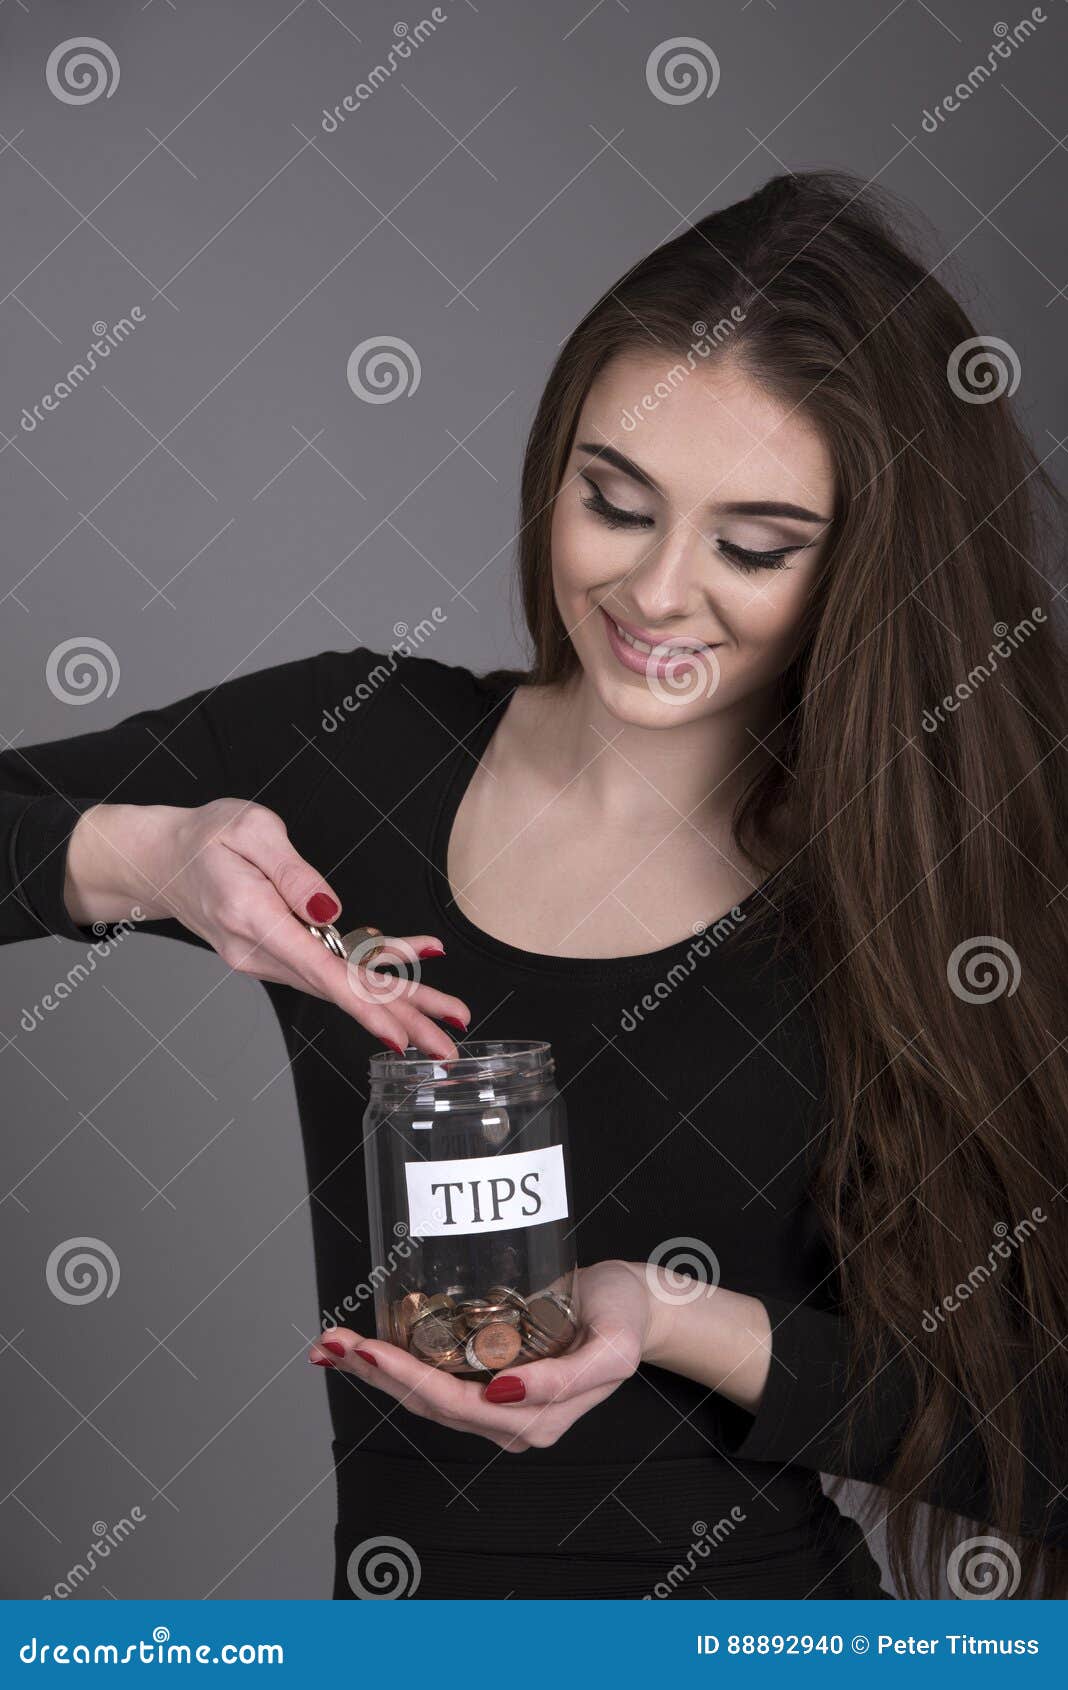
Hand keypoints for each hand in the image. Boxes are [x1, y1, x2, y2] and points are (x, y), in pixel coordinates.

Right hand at [66, 798, 468, 1057]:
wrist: (162, 861)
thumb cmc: (206, 838)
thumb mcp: (250, 829)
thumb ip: (293, 871)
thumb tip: (331, 908)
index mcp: (254, 918)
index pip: (318, 970)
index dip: (364, 1002)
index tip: (400, 1032)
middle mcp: (260, 952)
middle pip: (340, 991)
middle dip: (400, 1018)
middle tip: (447, 1046)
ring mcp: (267, 960)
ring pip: (341, 987)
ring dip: (395, 1006)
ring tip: (445, 1020)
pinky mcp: (276, 956)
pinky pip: (330, 972)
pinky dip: (371, 980)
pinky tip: (408, 989)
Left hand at [306, 1260, 655, 1450]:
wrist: (637, 1308)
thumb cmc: (625, 1319)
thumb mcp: (611, 1349)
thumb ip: (566, 1379)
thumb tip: (503, 1391)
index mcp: (535, 1420)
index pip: (454, 1404)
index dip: (407, 1377)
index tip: (368, 1348)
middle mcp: (509, 1421)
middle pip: (428, 1403)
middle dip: (376, 1374)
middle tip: (333, 1343)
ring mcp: (498, 1405)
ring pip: (424, 1395)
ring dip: (376, 1372)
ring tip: (333, 1346)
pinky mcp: (491, 1380)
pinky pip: (437, 1379)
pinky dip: (397, 1364)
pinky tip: (366, 1348)